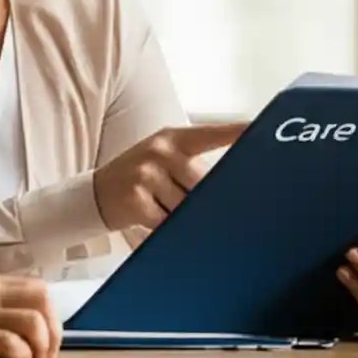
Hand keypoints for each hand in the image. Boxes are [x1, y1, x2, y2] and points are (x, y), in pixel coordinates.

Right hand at [0, 273, 60, 357]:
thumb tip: (16, 316)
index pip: (38, 287)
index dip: (52, 314)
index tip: (49, 338)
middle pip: (44, 300)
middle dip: (55, 330)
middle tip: (47, 355)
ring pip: (34, 321)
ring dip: (42, 345)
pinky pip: (10, 343)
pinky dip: (21, 356)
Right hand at [93, 123, 245, 230]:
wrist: (97, 192)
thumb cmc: (141, 175)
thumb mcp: (164, 157)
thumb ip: (194, 165)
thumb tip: (229, 186)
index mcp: (173, 137)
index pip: (211, 134)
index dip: (238, 133)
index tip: (260, 131)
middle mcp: (160, 150)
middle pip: (202, 182)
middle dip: (202, 198)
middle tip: (188, 200)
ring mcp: (146, 174)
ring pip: (186, 206)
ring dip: (182, 215)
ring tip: (162, 206)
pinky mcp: (135, 199)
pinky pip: (166, 222)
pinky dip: (166, 226)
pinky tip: (153, 216)